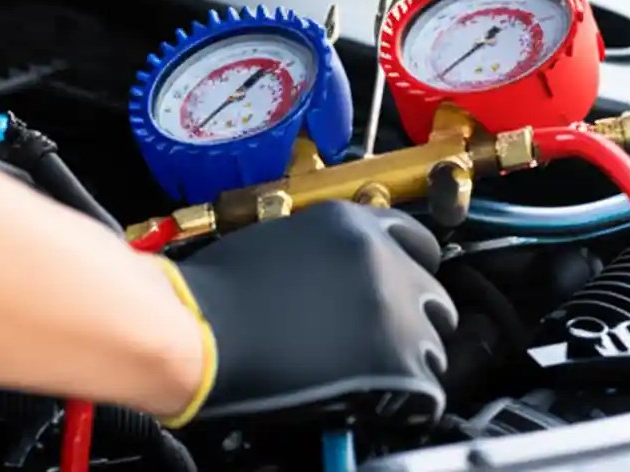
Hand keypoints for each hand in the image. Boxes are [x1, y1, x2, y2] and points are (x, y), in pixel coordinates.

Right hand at [156, 202, 455, 426]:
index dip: (412, 273)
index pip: (420, 243)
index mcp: (357, 225)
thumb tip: (343, 274)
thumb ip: (330, 251)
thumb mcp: (284, 241)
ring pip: (434, 348)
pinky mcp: (394, 364)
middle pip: (435, 298)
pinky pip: (427, 393)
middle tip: (387, 343)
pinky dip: (407, 403)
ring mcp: (394, 312)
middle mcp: (385, 261)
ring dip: (411, 364)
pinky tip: (378, 405)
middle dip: (416, 322)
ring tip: (373, 379)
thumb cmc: (215, 290)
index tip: (403, 294)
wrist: (194, 331)